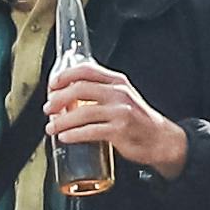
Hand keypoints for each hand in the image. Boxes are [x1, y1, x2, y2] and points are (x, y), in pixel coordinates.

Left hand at [43, 57, 186, 173]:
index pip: (87, 69)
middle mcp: (119, 93)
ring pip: (82, 112)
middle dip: (58, 99)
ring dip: (62, 120)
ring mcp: (120, 111)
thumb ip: (101, 92)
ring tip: (51, 128)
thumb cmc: (139, 120)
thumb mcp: (123, 98)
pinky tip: (64, 137)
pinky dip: (73, 134)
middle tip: (48, 108)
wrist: (161, 140)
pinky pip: (90, 131)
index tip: (52, 85)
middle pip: (80, 88)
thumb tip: (69, 96)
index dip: (65, 75)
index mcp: (117, 81)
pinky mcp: (120, 130)